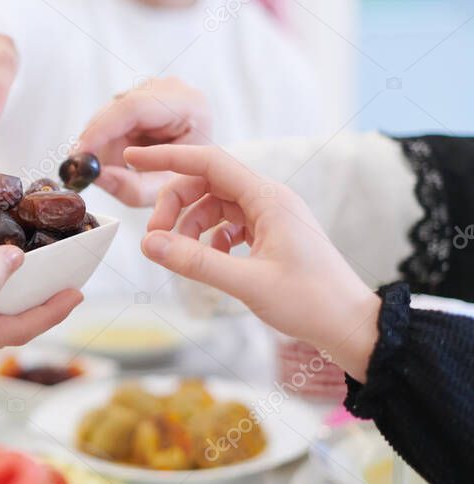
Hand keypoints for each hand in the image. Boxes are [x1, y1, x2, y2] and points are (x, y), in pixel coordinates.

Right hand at [74, 77, 211, 206]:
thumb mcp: (164, 189)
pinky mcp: (140, 94)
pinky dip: (108, 140)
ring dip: (104, 144)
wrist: (202, 167)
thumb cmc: (190, 176)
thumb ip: (131, 187)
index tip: (80, 153)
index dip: (102, 130)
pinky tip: (119, 156)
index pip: (134, 108)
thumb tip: (97, 175)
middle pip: (118, 109)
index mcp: (189, 105)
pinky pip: (110, 116)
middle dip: (98, 143)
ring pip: (109, 113)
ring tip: (116, 168)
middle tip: (88, 171)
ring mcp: (155, 88)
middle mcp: (171, 89)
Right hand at [126, 144, 380, 379]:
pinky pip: (228, 224)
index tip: (134, 157)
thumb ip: (196, 262)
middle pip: (206, 184)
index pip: (208, 162)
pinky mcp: (270, 235)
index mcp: (268, 199)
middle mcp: (269, 200)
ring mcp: (270, 217)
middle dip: (174, 206)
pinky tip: (207, 261)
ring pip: (214, 206)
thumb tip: (150, 244)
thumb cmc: (311, 302)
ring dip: (189, 226)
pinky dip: (208, 238)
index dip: (167, 158)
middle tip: (154, 238)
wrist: (350, 325)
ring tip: (178, 256)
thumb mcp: (248, 284)